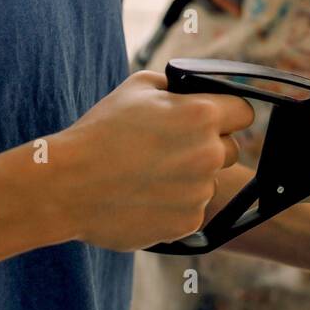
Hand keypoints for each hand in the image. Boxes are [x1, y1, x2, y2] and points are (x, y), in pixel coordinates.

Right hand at [51, 70, 253, 249]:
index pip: (243, 112)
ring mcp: (199, 192)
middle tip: (172, 148)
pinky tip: (144, 195)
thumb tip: (191, 91)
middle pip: (230, 150)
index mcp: (201, 115)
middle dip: (208, 146)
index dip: (227, 114)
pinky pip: (191, 209)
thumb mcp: (137, 86)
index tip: (214, 119)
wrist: (66, 186)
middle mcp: (208, 154)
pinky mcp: (187, 223)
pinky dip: (174, 205)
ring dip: (188, 178)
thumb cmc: (99, 132)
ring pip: (208, 182)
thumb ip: (176, 86)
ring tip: (147, 174)